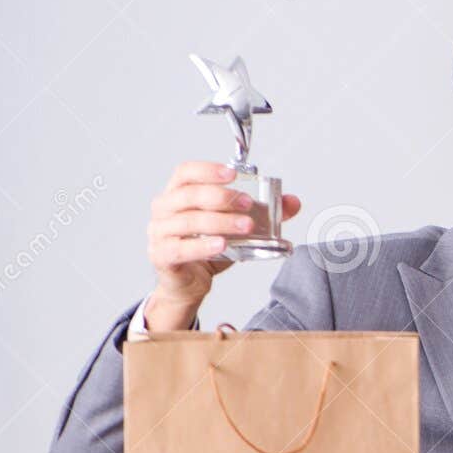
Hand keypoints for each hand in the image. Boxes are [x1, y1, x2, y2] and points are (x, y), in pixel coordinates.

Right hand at [145, 161, 301, 329]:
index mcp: (178, 194)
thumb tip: (293, 202)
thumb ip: (264, 213)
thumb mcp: (236, 227)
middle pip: (188, 195)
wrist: (190, 283)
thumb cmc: (208, 247)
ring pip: (188, 221)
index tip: (233, 174)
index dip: (208, 170)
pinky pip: (181, 248)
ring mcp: (159, 233)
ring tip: (246, 226)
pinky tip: (222, 245)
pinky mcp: (162, 256)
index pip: (186, 172)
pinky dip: (203, 246)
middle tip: (249, 204)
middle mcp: (164, 210)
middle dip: (222, 197)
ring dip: (220, 221)